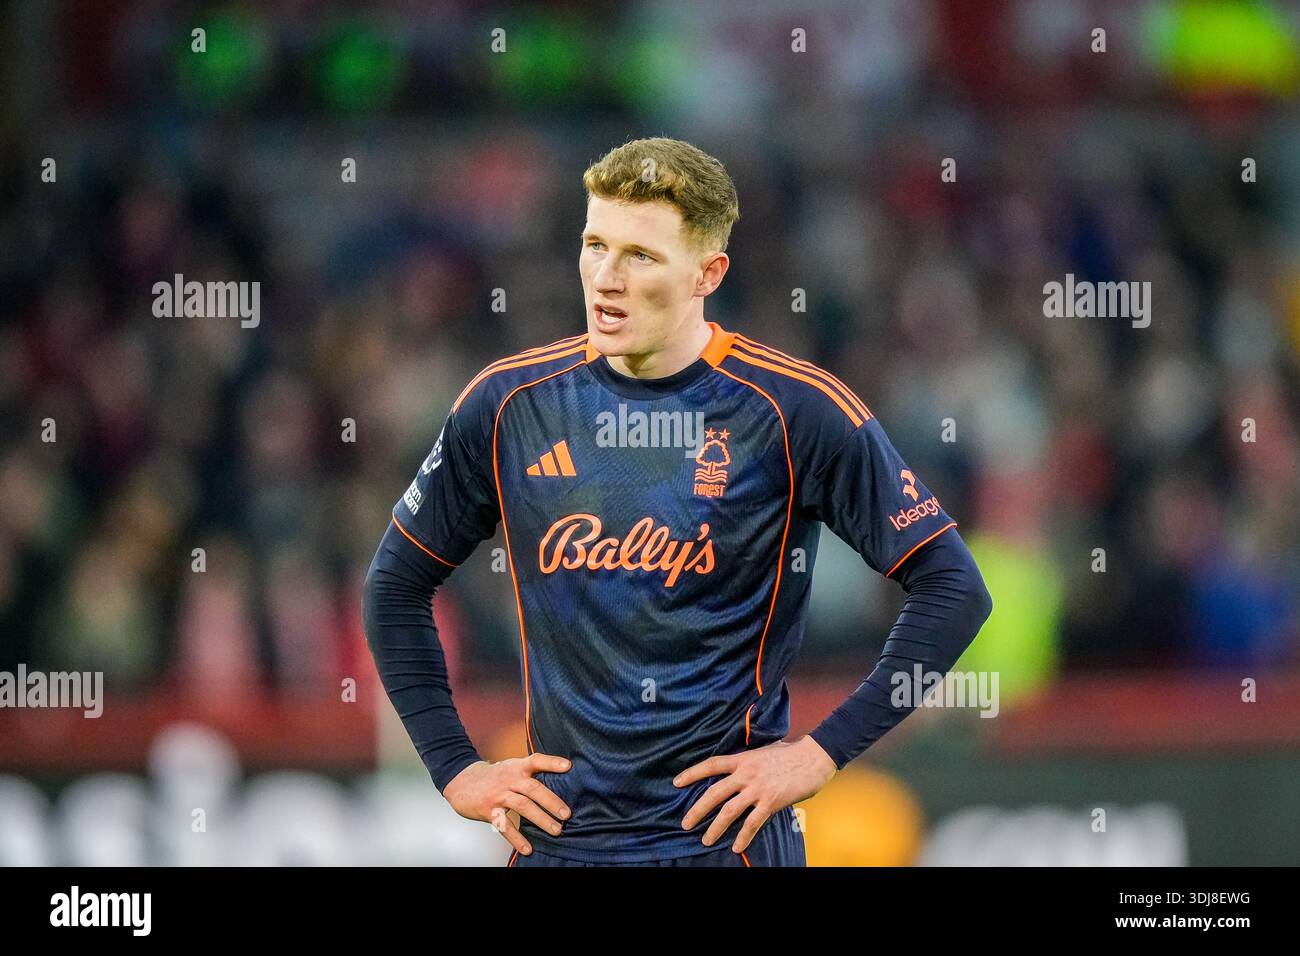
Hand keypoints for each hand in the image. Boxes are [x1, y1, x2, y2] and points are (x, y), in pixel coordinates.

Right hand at [443, 753, 571, 855]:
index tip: (568, 766)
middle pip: (533, 788)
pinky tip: (527, 848)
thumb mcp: (510, 767)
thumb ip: (529, 772)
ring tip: (556, 830)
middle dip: (551, 801)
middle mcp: (509, 779)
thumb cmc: (493, 776)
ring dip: (540, 819)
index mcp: (516, 767)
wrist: (461, 781)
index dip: (552, 762)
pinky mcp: (489, 810)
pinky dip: (517, 838)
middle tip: (567, 814)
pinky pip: (504, 826)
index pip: (536, 760)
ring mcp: (498, 795)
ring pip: (522, 806)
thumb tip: (558, 780)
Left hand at [674, 736, 836, 853]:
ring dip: (715, 827)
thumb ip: (748, 762)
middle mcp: (746, 774)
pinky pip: (753, 822)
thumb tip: (738, 769)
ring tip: (706, 840)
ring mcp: (758, 788)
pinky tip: (737, 847)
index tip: (676, 782)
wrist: (813, 757)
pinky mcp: (772, 801)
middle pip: (714, 792)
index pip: (711, 765)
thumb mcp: (763, 752)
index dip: (692, 773)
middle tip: (685, 823)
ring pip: (730, 810)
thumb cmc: (790, 754)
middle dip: (697, 809)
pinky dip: (744, 836)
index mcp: (743, 759)